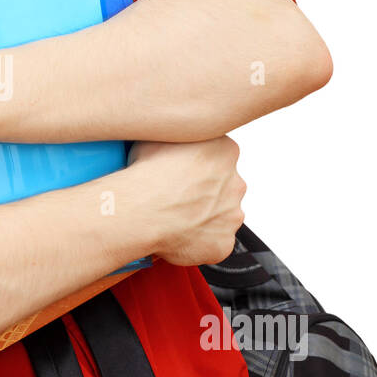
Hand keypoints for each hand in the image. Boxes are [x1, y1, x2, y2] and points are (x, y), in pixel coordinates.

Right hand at [127, 136, 246, 265]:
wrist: (141, 211)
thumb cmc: (147, 173)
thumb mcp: (159, 135)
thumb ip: (177, 134)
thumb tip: (168, 133)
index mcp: (225, 151)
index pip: (219, 157)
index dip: (197, 166)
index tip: (180, 172)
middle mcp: (235, 183)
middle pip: (223, 188)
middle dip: (202, 193)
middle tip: (175, 197)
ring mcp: (232, 216)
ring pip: (219, 217)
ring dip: (201, 218)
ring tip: (172, 219)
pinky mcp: (223, 244)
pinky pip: (213, 244)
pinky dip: (198, 243)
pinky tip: (176, 237)